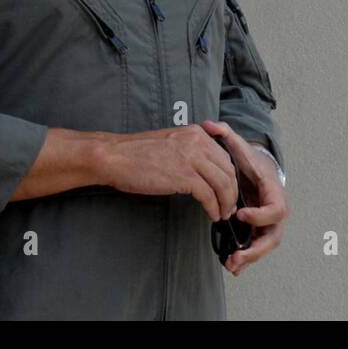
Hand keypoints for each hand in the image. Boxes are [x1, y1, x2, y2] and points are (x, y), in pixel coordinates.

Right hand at [98, 125, 238, 221]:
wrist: (115, 156)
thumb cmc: (137, 153)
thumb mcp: (171, 143)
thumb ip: (190, 150)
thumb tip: (205, 170)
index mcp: (197, 133)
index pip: (225, 157)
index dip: (230, 177)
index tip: (229, 191)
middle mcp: (199, 142)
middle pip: (228, 170)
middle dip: (232, 191)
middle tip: (230, 206)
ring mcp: (192, 158)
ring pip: (223, 183)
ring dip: (226, 202)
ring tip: (223, 214)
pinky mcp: (184, 176)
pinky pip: (209, 195)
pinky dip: (213, 208)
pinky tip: (211, 215)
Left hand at [201, 120, 288, 275]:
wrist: (260, 170)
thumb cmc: (251, 160)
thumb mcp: (241, 146)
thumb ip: (227, 134)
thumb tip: (210, 124)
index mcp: (274, 191)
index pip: (275, 208)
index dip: (260, 214)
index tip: (239, 213)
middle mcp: (275, 210)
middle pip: (273, 236)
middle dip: (256, 248)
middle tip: (236, 255)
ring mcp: (268, 222)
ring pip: (265, 246)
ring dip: (250, 257)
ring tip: (230, 264)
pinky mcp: (259, 230)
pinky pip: (255, 248)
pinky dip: (246, 259)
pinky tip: (231, 266)